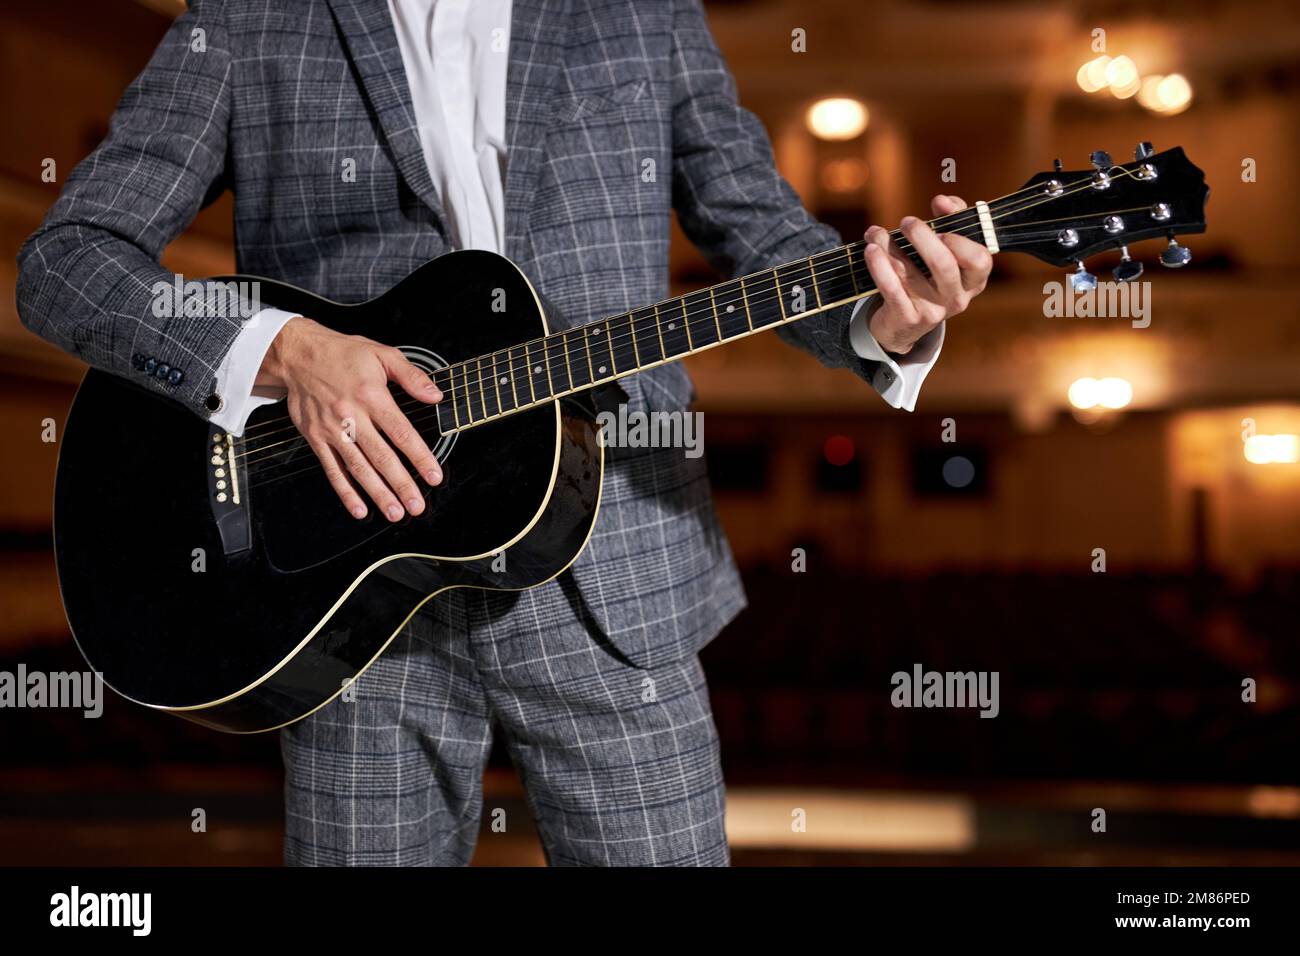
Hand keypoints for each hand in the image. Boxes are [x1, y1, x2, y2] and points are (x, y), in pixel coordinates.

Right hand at [257, 317, 443, 520]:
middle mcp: (351, 417)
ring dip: (377, 494)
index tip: (433, 476)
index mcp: (372, 396)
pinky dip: (345, 492)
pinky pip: (332, 470)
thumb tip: (435, 395)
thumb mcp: (383, 354)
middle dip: (401, 485)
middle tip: (417, 506)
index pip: (401, 433)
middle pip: (381, 457)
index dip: (419, 457)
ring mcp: (332, 431)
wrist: (298, 354)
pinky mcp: (316, 439)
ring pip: (358, 468)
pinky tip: (359, 508)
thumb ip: (412, 376)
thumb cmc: (342, 354)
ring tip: (394, 512)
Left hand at [863, 194, 992, 354]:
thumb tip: (943, 201)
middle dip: (923, 238)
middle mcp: (956, 298)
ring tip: (876, 233)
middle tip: (907, 222)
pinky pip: (891, 290)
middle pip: (944, 265)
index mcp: (973, 281)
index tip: (941, 223)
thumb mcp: (944, 253)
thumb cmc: (927, 276)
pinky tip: (870, 250)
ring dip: (889, 246)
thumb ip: (950, 221)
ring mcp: (932, 311)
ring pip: (909, 273)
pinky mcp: (906, 318)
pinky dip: (879, 266)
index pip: (979, 259)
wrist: (903, 324)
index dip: (961, 239)